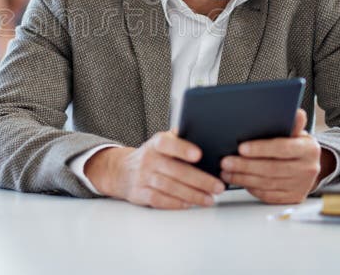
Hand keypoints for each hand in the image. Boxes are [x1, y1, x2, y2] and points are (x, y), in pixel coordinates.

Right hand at [85, 130, 224, 209]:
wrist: (121, 170)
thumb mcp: (162, 142)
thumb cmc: (151, 156)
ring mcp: (143, 177)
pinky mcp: (140, 193)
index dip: (182, 148)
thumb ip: (180, 139)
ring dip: (192, 195)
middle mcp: (148, 159)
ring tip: (210, 198)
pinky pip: (160, 200)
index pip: (168, 143)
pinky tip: (190, 204)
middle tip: (218, 186)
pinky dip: (176, 203)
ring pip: (170, 187)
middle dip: (200, 180)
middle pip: (175, 170)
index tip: (199, 154)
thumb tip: (206, 135)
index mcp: (156, 144)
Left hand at [219, 109, 333, 203]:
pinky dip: (251, 188)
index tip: (241, 148)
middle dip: (245, 166)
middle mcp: (308, 169)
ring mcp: (301, 186)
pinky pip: (268, 195)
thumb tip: (296, 112)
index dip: (260, 149)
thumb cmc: (296, 144)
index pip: (282, 148)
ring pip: (267, 184)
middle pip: (272, 169)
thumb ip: (292, 124)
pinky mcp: (293, 198)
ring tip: (226, 172)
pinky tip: (238, 181)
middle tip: (226, 161)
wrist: (310, 165)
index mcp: (309, 149)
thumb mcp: (296, 132)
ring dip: (243, 178)